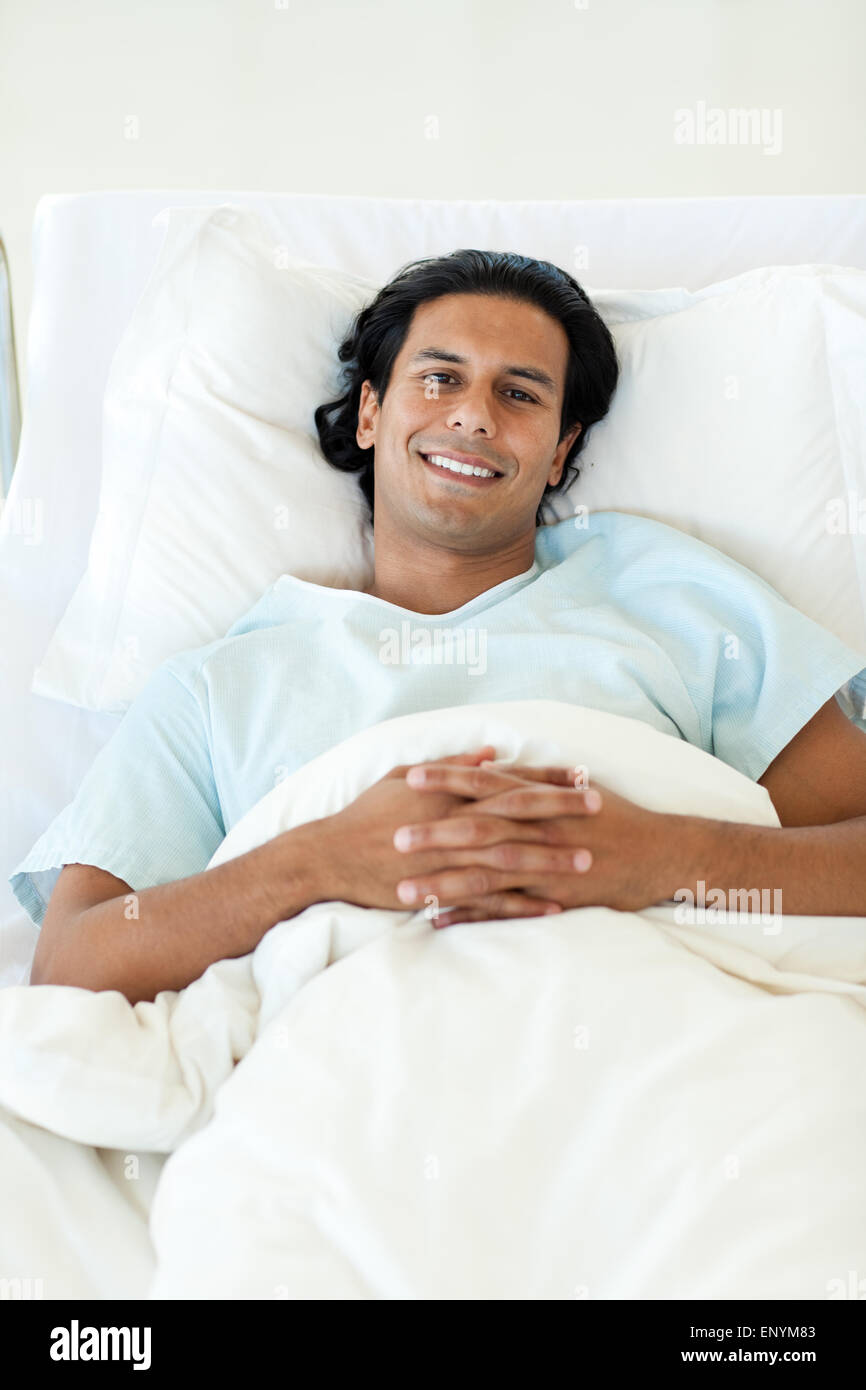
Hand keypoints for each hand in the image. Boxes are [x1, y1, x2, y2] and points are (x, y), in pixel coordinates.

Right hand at [307, 746, 568, 915]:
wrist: (329, 856)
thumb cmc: (366, 814)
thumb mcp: (404, 777)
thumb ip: (452, 764)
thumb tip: (491, 752)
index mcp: (447, 791)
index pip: (505, 779)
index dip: (544, 776)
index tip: (579, 773)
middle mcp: (451, 821)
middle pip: (516, 813)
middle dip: (560, 809)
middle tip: (601, 807)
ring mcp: (447, 858)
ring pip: (508, 857)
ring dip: (550, 859)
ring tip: (588, 860)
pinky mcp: (439, 889)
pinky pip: (488, 900)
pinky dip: (521, 904)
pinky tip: (553, 908)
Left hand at [391, 762, 675, 923]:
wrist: (662, 854)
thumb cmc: (619, 818)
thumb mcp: (579, 789)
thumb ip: (537, 781)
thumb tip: (503, 766)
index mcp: (542, 798)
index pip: (486, 782)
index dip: (448, 778)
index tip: (411, 776)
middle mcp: (541, 829)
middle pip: (477, 828)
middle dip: (433, 832)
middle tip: (393, 837)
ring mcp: (547, 866)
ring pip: (486, 874)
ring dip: (442, 882)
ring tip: (402, 890)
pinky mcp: (555, 897)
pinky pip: (506, 909)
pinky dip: (473, 916)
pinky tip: (440, 921)